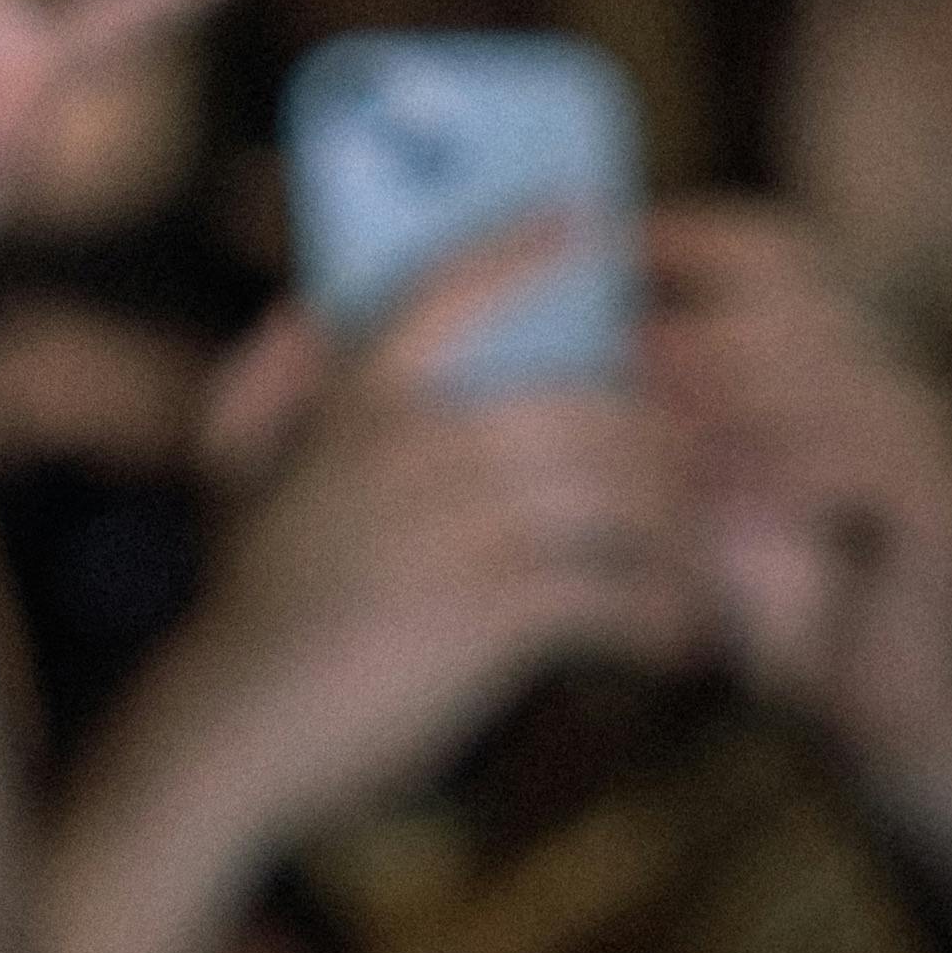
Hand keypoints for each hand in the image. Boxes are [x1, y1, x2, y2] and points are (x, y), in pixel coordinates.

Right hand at [137, 231, 714, 855]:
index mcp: (356, 404)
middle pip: (593, 406)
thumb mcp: (236, 477)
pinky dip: (662, 620)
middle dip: (673, 440)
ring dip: (686, 535)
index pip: (450, 291)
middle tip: (721, 471)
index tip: (589, 222)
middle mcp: (413, 447)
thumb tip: (307, 306)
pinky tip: (681, 643)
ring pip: (621, 497)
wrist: (230, 730)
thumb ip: (273, 384)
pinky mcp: (486, 615)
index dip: (523, 250)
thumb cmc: (245, 608)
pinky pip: (614, 594)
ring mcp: (454, 528)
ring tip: (716, 568)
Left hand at [638, 191, 951, 788]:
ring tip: (647, 413)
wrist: (893, 724)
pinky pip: (855, 454)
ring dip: (728, 389)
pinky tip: (708, 492)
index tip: (597, 265)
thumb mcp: (721, 496)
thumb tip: (585, 346)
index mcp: (854, 350)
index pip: (772, 246)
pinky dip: (776, 466)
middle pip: (795, 294)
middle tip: (620, 353)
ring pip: (822, 366)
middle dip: (700, 320)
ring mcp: (937, 430)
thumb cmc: (787, 608)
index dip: (684, 242)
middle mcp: (905, 370)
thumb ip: (682, 417)